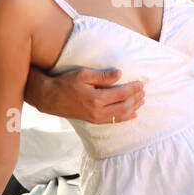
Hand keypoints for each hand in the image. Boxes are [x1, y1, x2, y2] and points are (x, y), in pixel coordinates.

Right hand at [28, 66, 143, 123]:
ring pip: (121, 116)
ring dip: (133, 108)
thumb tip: (119, 74)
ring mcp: (96, 118)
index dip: (133, 89)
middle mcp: (98, 111)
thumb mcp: (83, 74)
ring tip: (141, 100)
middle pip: (125, 106)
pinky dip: (125, 118)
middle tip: (143, 91)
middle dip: (136, 98)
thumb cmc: (65, 83)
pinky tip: (133, 114)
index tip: (141, 83)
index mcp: (97, 99)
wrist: (50, 98)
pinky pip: (113, 121)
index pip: (122, 94)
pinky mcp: (93, 121)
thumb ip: (102, 76)